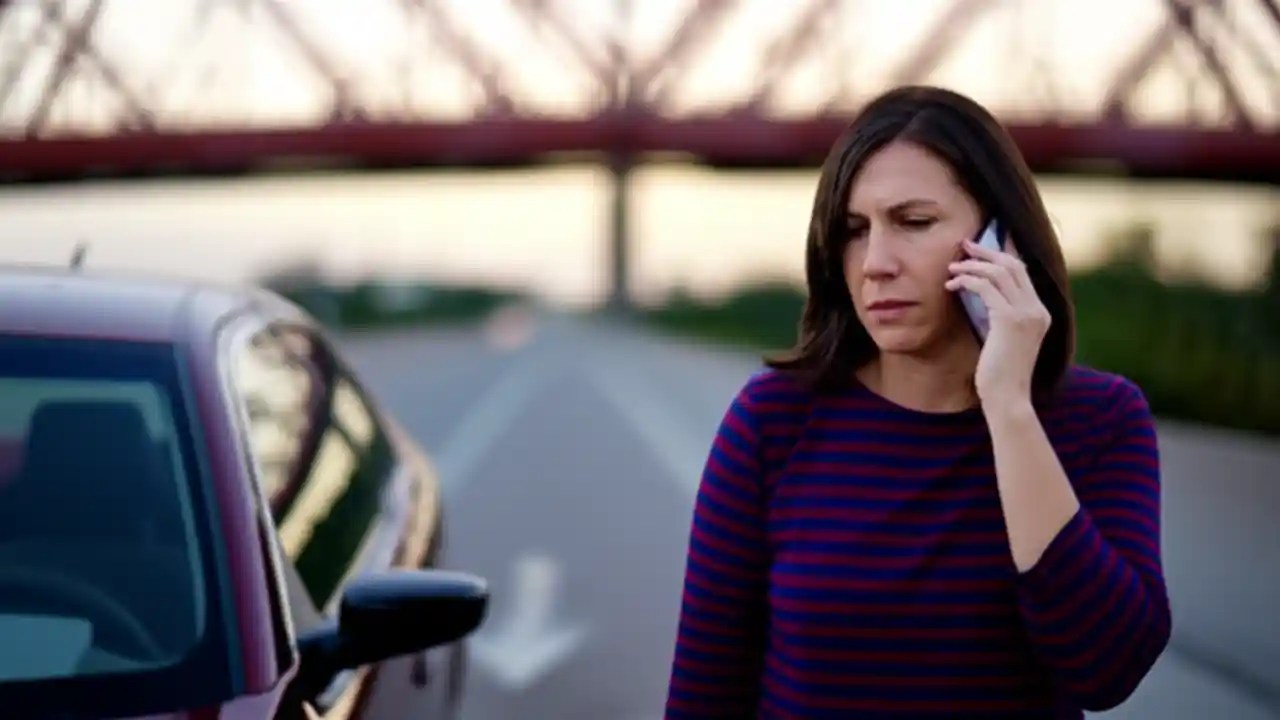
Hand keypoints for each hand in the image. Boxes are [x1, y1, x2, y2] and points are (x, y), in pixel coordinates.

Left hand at [945, 237, 1050, 407]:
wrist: (1008, 398)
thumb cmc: (1000, 375)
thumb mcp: (1005, 341)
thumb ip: (1002, 318)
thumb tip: (983, 298)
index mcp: (1040, 313)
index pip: (1022, 272)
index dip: (1001, 256)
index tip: (979, 249)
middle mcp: (1038, 309)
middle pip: (1014, 265)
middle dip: (987, 252)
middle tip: (964, 246)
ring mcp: (1026, 314)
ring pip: (999, 272)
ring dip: (972, 266)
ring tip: (952, 268)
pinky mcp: (1009, 320)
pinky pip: (986, 288)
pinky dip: (967, 281)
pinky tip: (951, 285)